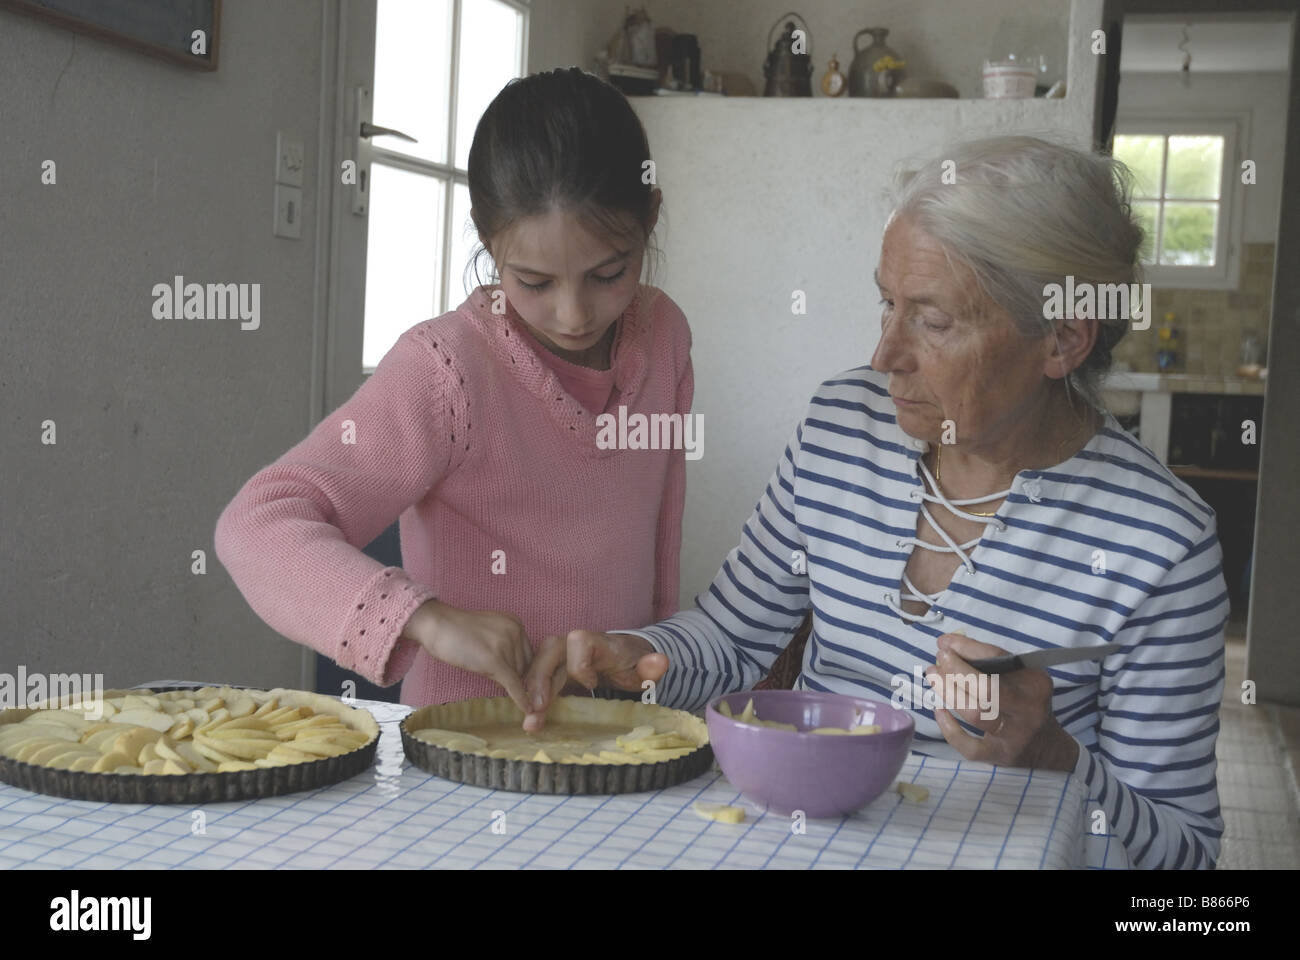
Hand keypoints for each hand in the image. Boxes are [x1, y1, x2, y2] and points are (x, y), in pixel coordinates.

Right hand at [404, 600, 532, 714]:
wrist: (436, 624)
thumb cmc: (457, 631)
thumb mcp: (489, 633)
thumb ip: (505, 646)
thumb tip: (517, 674)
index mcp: (516, 623)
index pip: (528, 654)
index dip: (518, 668)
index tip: (512, 677)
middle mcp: (515, 631)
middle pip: (524, 666)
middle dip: (509, 673)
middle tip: (486, 668)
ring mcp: (506, 644)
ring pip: (516, 675)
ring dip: (500, 678)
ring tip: (477, 664)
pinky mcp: (494, 660)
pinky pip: (512, 684)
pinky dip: (520, 698)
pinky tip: (526, 708)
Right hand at [521, 630, 668, 731]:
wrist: (622, 658)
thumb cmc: (630, 663)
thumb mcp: (644, 668)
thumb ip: (651, 667)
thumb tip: (661, 661)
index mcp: (596, 642)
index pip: (579, 642)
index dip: (580, 664)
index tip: (591, 685)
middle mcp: (571, 644)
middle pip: (549, 652)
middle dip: (540, 680)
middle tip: (537, 710)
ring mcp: (558, 656)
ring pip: (536, 666)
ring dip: (529, 694)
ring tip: (529, 723)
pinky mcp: (549, 670)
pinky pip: (533, 678)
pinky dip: (528, 697)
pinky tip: (528, 719)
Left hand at [926, 633, 1078, 771]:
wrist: (1047, 747)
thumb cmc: (1026, 703)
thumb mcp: (1022, 677)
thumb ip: (992, 662)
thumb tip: (950, 646)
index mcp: (1034, 683)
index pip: (998, 659)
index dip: (967, 648)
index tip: (945, 642)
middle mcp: (1027, 709)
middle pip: (987, 688)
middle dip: (957, 670)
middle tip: (939, 658)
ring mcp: (1014, 735)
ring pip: (975, 713)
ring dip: (948, 692)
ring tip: (933, 675)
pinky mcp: (999, 755)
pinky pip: (969, 746)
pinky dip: (949, 728)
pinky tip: (938, 710)